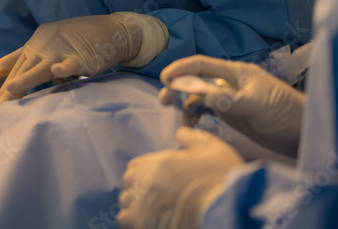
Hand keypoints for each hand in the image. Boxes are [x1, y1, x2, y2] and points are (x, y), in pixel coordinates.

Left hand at [0, 13, 158, 103]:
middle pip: (22, 69)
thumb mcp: (47, 44)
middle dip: (8, 89)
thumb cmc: (78, 40)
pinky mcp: (82, 55)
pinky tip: (58, 71)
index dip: (0, 83)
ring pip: (41, 66)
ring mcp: (62, 49)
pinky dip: (65, 66)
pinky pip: (72, 61)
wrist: (111, 30)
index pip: (14, 66)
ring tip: (11, 90)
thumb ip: (23, 56)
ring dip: (26, 78)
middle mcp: (44, 45)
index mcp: (35, 43)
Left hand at [118, 127, 242, 228]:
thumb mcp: (214, 150)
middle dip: (140, 187)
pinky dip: (133, 220)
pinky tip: (149, 220)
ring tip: (154, 209)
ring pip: (126, 200)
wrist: (228, 211)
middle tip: (158, 196)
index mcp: (158, 163)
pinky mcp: (142, 223)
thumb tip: (180, 133)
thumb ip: (194, 139)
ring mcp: (141, 204)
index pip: (136, 166)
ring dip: (136, 203)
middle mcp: (145, 181)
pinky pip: (125, 219)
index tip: (158, 180)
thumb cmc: (224, 181)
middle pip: (129, 182)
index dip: (145, 172)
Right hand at [159, 55, 304, 156]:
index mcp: (235, 73)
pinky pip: (205, 112)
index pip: (201, 64)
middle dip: (177, 88)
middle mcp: (227, 83)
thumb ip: (230, 100)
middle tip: (163, 101)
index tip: (164, 78)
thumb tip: (204, 99)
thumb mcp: (257, 104)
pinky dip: (195, 116)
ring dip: (184, 104)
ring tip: (178, 118)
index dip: (181, 69)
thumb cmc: (283, 113)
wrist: (301, 134)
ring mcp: (227, 99)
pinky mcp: (229, 115)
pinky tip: (191, 127)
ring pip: (198, 98)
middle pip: (195, 81)